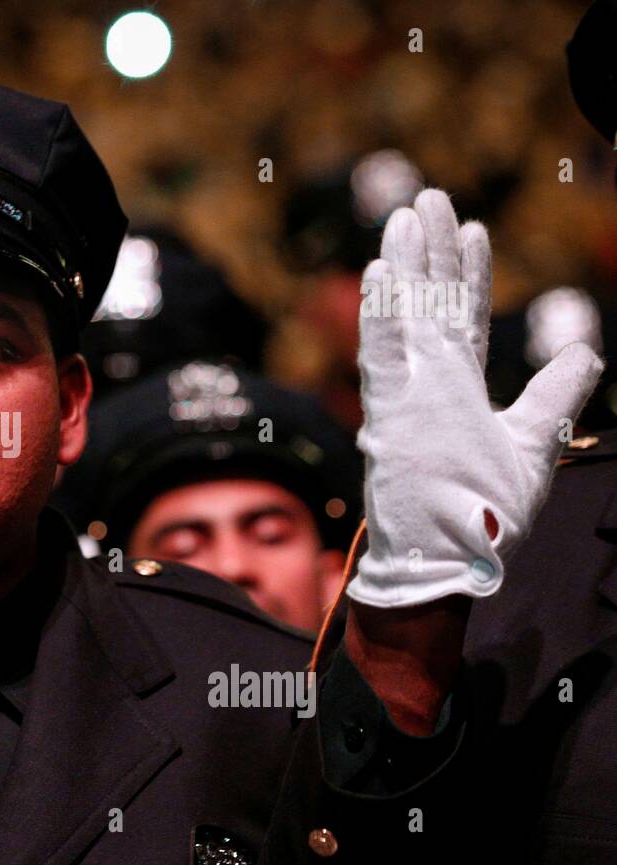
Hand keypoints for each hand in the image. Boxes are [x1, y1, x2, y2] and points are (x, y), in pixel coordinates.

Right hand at [347, 189, 602, 607]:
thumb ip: (557, 393)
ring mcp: (408, 396)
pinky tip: (383, 274)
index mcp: (459, 387)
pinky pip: (384, 355)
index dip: (468, 270)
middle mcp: (430, 383)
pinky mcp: (391, 414)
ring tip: (406, 217)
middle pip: (431, 302)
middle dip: (432, 250)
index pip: (464, 315)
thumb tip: (588, 350)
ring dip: (406, 266)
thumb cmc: (486, 511)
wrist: (450, 559)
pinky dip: (382, 316)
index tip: (471, 228)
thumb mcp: (536, 442)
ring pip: (406, 317)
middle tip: (427, 199)